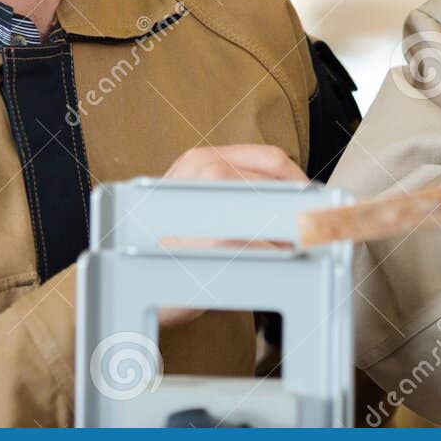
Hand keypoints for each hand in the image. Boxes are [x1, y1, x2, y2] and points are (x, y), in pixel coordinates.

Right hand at [156, 144, 308, 328]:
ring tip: (287, 248)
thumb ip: (235, 189)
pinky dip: (277, 256)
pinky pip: (267, 244)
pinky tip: (271, 263)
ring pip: (277, 213)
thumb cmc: (168, 244)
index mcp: (201, 158)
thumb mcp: (196, 203)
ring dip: (290, 234)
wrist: (129, 283)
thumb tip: (293, 197)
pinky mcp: (217, 239)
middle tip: (308, 229)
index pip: (272, 158)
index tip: (312, 201)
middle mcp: (203, 171)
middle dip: (298, 209)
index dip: (299, 181)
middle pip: (279, 184)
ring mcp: (208, 202)